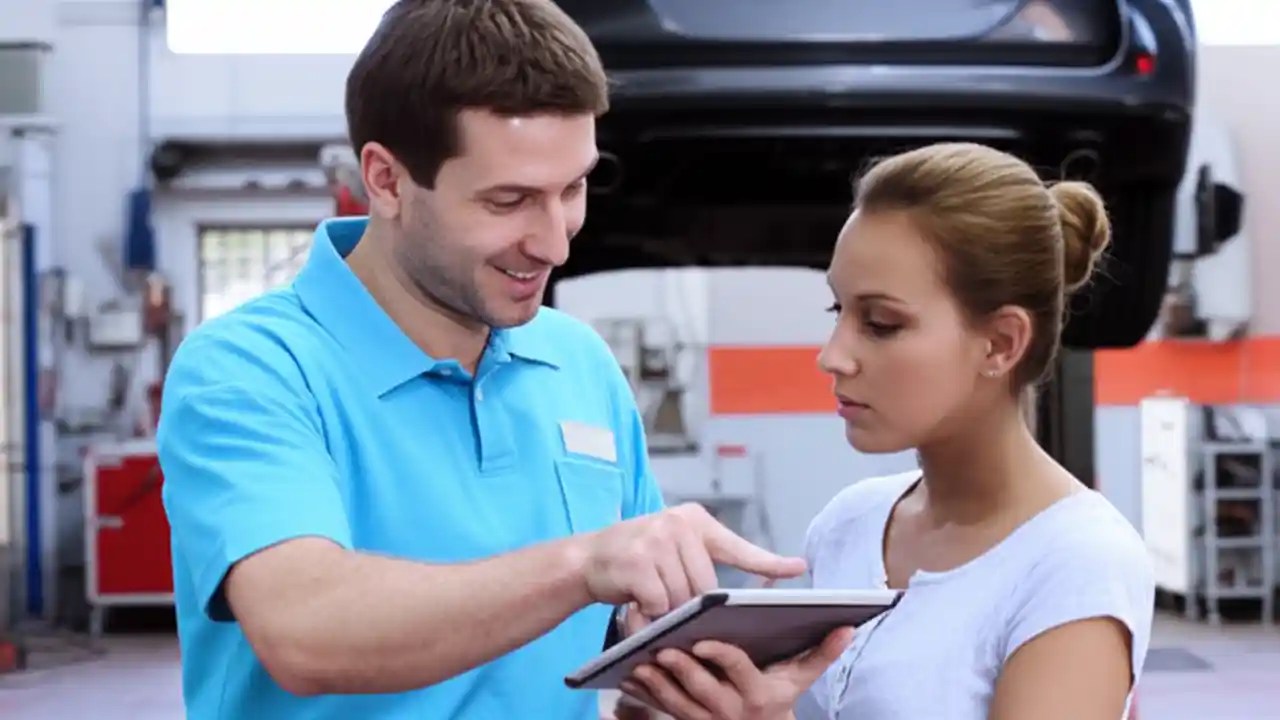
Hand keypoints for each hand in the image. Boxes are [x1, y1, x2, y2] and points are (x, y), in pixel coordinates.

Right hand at [579, 503, 806, 617]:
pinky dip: (648, 613)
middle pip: (707, 586)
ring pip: (683, 598)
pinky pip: (658, 603)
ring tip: (647, 598)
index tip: (798, 568)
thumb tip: (729, 598)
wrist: (587, 558)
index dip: (769, 562)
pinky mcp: (638, 561)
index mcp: (694, 520)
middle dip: (690, 604)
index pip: (738, 547)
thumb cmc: (636, 560)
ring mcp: (656, 539)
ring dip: (667, 610)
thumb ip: (699, 562)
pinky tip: (635, 602)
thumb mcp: (671, 549)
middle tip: (665, 599)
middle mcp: (677, 523)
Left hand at [621, 627, 853, 719]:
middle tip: (661, 647)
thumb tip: (848, 627)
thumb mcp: (803, 677)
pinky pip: (664, 710)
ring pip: (678, 703)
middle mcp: (732, 711)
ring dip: (657, 683)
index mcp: (759, 693)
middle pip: (702, 689)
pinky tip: (630, 674)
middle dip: (681, 670)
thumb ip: (823, 652)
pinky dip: (646, 694)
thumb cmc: (781, 695)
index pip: (737, 670)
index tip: (701, 639)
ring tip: (639, 660)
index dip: (719, 655)